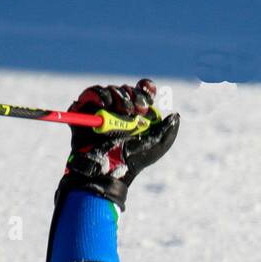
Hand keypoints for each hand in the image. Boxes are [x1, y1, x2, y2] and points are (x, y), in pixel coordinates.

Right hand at [58, 79, 179, 209]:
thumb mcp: (156, 147)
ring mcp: (102, 111)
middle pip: (125, 90)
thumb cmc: (132, 163)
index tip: (148, 92)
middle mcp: (119, 111)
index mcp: (136, 116)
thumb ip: (169, 132)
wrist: (105, 172)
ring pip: (109, 90)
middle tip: (135, 108)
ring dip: (116, 95)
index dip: (145, 89)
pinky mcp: (85, 112)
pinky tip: (104, 104)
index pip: (141, 93)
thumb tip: (175, 115)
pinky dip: (97, 94)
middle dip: (132, 95)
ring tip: (121, 110)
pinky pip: (90, 94)